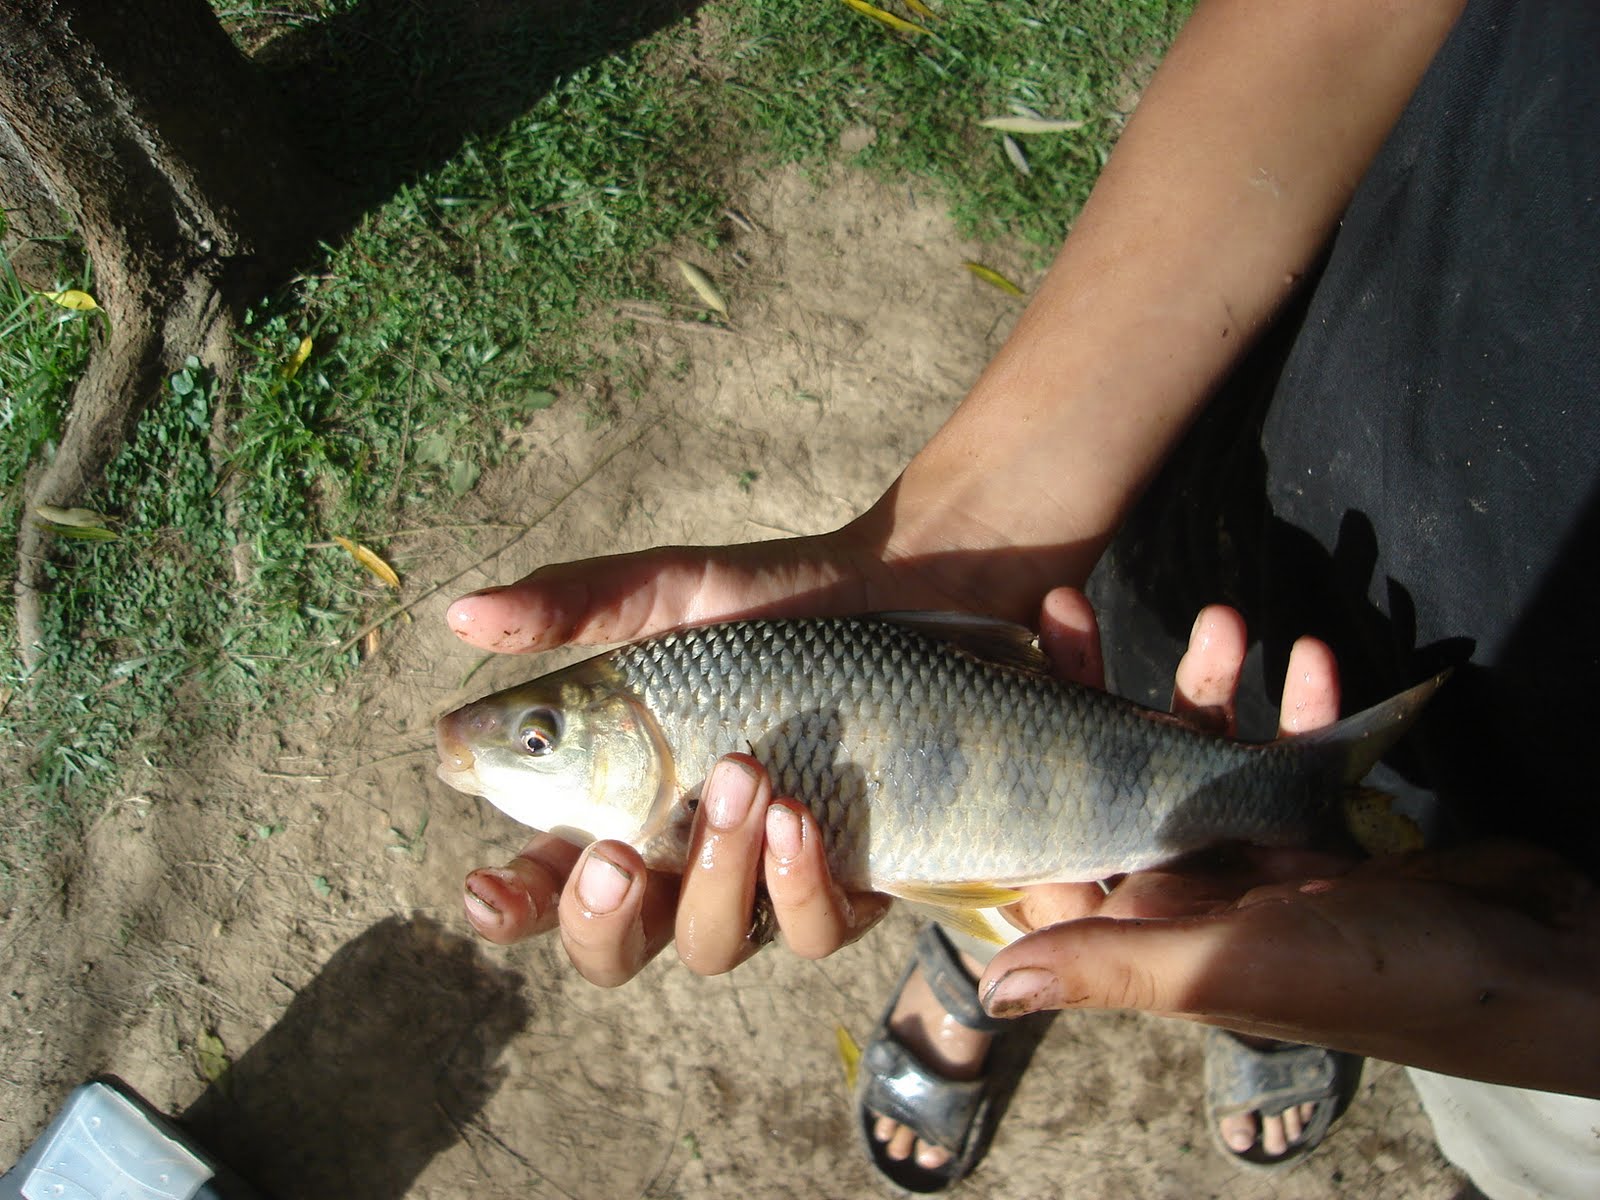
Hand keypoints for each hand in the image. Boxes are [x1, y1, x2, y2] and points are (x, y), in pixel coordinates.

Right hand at [455, 583, 1168, 981]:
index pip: (540, 877)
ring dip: (718, 876)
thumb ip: (572, 607)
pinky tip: (803, 814)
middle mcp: (683, 858)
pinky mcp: (845, 881)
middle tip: (614, 860)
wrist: (900, 593)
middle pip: (614, 948)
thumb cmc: (772, 602)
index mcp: (618, 803)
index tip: (486, 888)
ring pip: (714, 944)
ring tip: (741, 778)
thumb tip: (460, 613)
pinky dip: (801, 880)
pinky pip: (814, 927)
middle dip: (601, 923)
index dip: (507, 902)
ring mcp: (764, 879)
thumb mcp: (671, 592)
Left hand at [977, 620, 1599, 1100]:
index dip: (1020, 766)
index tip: (1005, 680)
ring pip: (1205, 752)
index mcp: (1156, 927)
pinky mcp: (1326, 824)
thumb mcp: (1230, 969)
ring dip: (1208, 682)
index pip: (1056, 842)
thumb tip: (988, 989)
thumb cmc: (1382, 980)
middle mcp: (1194, 889)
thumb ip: (1110, 965)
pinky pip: (1294, 750)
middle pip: (1117, 777)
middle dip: (1098, 693)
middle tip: (1070, 609)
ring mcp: (1260, 855)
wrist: (1545, 973)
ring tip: (1224, 619)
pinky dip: (1299, 702)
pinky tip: (1312, 655)